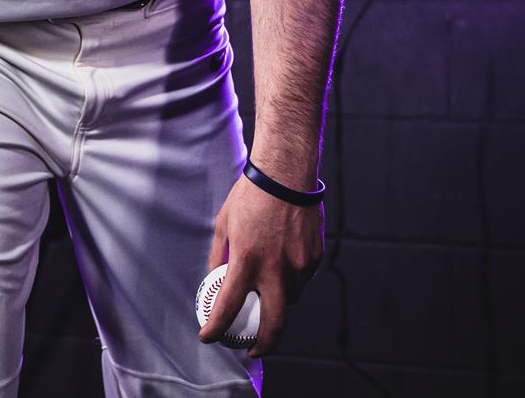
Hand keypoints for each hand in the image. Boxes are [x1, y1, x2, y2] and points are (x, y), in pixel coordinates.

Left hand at [198, 172, 322, 357]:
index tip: (209, 337)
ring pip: (290, 301)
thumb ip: (218, 255)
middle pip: (273, 325)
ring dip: (277, 304)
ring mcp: (299, 266)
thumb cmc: (251, 195)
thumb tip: (214, 278)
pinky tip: (283, 266)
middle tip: (253, 350)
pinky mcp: (314, 258)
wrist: (286, 174)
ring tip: (267, 292)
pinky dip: (292, 282)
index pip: (229, 307)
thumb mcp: (223, 224)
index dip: (215, 328)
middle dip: (263, 346)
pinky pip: (303, 281)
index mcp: (247, 261)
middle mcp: (276, 269)